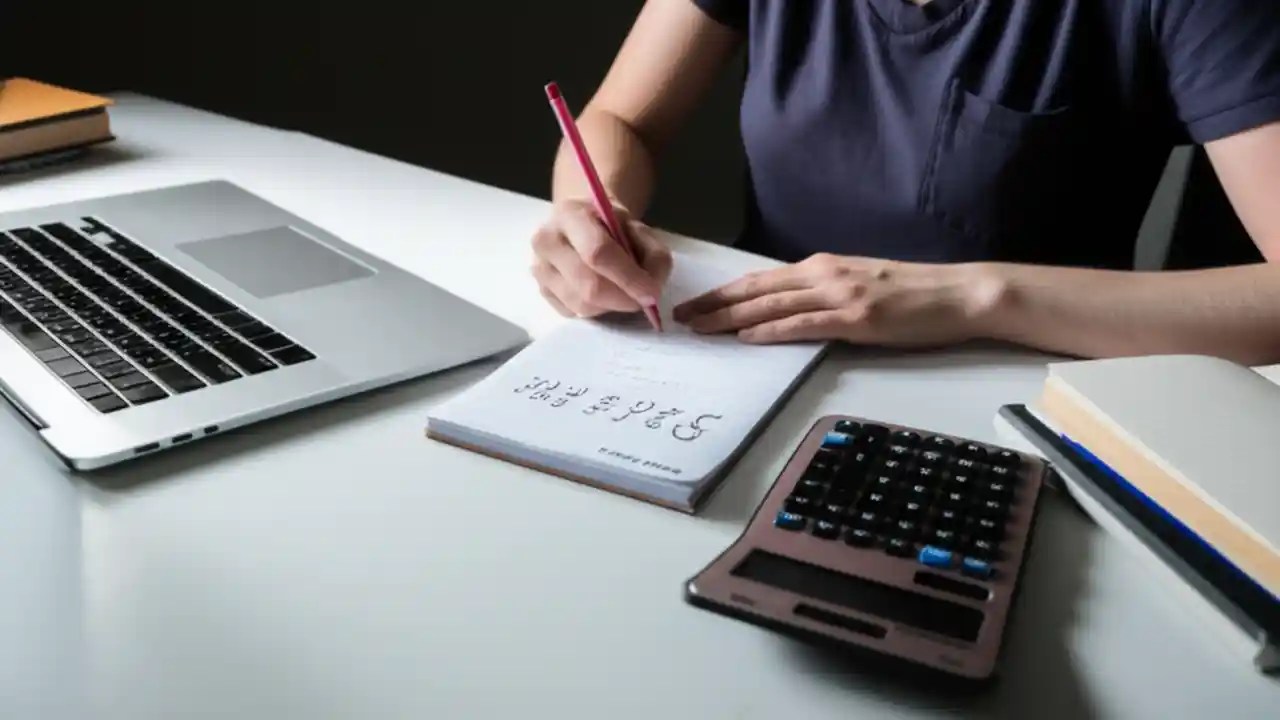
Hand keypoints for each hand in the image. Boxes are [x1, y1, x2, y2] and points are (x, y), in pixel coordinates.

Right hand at [531, 199, 672, 317]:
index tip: (652, 293)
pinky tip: (604, 293)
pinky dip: (597, 310)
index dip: (628, 278)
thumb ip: (653, 255)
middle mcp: (546, 242)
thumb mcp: (638, 228)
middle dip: (623, 299)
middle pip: (588, 286)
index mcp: (570, 215)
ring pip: (581, 305)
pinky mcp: (542, 291)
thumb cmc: (611, 224)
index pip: (597, 253)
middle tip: (643, 300)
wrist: (580, 221)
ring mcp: (539, 269)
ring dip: (611, 305)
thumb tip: (651, 292)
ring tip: (622, 291)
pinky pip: (574, 313)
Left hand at [672, 253, 1004, 346]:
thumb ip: (825, 292)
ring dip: (730, 319)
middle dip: (713, 304)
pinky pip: (803, 324)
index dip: (724, 293)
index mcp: (824, 266)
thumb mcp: (861, 283)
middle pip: (755, 290)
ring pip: (771, 306)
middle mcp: (824, 274)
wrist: (958, 293)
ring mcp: (839, 295)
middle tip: (680, 318)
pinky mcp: (856, 318)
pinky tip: (747, 337)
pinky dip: (771, 330)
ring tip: (699, 329)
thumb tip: (792, 309)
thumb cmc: (913, 293)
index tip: (695, 304)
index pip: (761, 280)